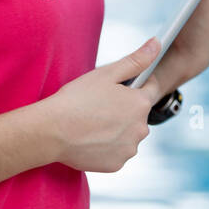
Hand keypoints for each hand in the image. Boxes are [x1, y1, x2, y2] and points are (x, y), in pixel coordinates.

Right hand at [42, 38, 163, 171]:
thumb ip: (136, 60)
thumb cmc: (76, 99)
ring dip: (117, 129)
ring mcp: (129, 149)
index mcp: (141, 104)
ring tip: (93, 123)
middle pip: (138, 114)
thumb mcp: (107, 74)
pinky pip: (116, 152)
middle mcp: (141, 129)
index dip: (139, 84)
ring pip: (128, 134)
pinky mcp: (116, 164)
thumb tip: (157, 43)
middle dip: (125, 109)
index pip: (152, 89)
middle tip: (100, 105)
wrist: (51, 132)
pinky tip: (90, 138)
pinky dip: (107, 146)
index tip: (125, 85)